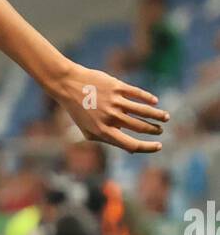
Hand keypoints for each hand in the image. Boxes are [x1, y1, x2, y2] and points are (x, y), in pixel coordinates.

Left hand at [54, 64, 168, 153]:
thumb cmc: (78, 111)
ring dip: (157, 115)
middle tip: (160, 130)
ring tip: (165, 118)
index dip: (147, 147)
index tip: (158, 146)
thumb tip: (129, 149)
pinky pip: (137, 94)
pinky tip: (154, 102)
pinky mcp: (117, 87)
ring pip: (143, 111)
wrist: (68, 85)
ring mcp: (114, 102)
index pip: (130, 145)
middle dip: (154, 130)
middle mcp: (111, 118)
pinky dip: (148, 99)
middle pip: (140, 127)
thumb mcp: (88, 131)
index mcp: (103, 132)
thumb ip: (107, 140)